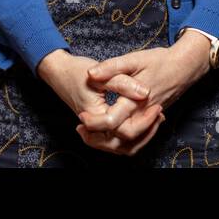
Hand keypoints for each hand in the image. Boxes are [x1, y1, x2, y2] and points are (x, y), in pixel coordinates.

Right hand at [37, 49, 158, 142]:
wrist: (58, 72)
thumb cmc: (77, 71)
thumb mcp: (101, 74)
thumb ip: (123, 84)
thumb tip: (145, 93)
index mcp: (97, 116)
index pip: (124, 130)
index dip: (144, 121)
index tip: (157, 106)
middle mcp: (95, 129)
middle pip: (123, 145)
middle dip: (145, 133)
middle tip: (159, 114)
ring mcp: (96, 130)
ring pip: (120, 147)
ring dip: (140, 137)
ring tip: (155, 120)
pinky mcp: (98, 127)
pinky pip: (116, 140)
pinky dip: (131, 135)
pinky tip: (144, 121)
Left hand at [75, 33, 212, 155]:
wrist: (184, 67)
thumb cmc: (160, 61)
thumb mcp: (134, 59)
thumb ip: (112, 67)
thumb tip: (91, 74)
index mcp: (136, 100)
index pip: (112, 121)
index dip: (94, 122)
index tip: (81, 117)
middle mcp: (143, 114)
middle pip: (120, 138)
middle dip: (99, 138)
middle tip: (81, 128)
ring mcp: (149, 119)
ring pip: (130, 143)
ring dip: (109, 143)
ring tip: (90, 134)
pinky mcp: (151, 120)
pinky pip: (137, 139)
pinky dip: (122, 141)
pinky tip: (109, 132)